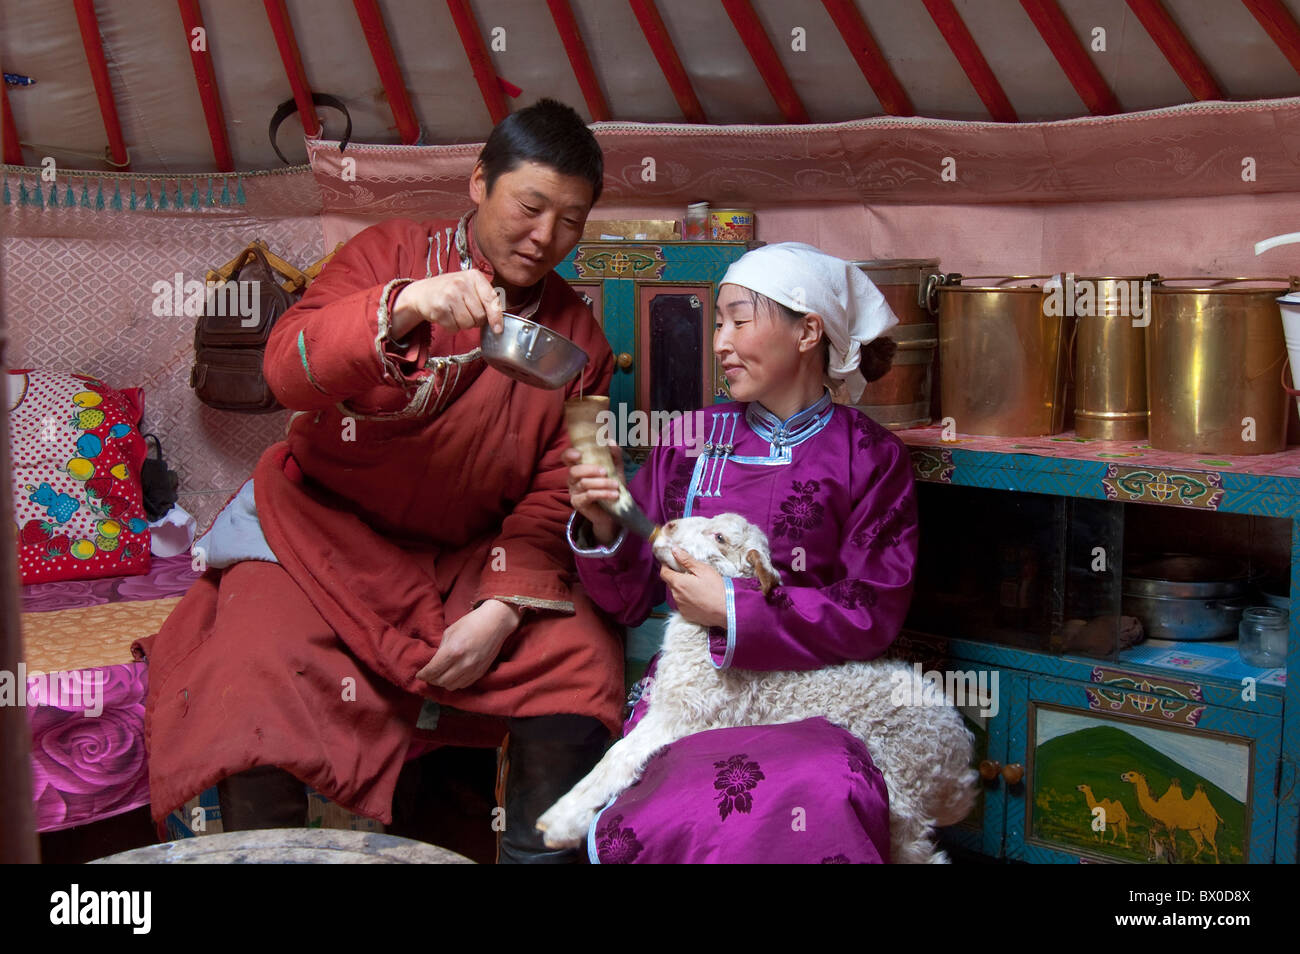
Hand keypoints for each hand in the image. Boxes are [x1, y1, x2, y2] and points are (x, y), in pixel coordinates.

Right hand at [390, 269, 504, 338]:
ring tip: (455, 314)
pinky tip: (446, 316)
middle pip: (480, 316)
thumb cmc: (450, 291)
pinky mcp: (439, 307)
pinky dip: (452, 327)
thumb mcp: (469, 286)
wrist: (421, 293)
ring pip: (468, 324)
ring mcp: (449, 295)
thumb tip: (499, 321)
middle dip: (475, 320)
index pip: (491, 299)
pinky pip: (454, 327)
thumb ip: (485, 298)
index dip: (496, 317)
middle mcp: (461, 283)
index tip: (498, 329)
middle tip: (466, 313)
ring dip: (463, 325)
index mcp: (474, 276)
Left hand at [417, 599, 520, 690]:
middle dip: (431, 679)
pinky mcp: (481, 672)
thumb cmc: (471, 623)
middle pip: (440, 681)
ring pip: (452, 686)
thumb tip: (434, 662)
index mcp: (452, 651)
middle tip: (428, 675)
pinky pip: (464, 685)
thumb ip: (441, 649)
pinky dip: (455, 683)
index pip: (432, 671)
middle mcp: (463, 664)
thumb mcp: (450, 632)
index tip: (419, 674)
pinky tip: (453, 676)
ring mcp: (473, 670)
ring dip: (443, 682)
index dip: (423, 675)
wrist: (495, 623)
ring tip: (440, 676)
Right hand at [562, 444, 625, 545]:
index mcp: (579, 467)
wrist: (614, 509)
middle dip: (590, 470)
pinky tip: (614, 494)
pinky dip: (603, 494)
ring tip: (616, 485)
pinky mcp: (578, 503)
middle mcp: (573, 479)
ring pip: (584, 484)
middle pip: (574, 471)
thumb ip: (614, 456)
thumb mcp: (615, 469)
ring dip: (602, 483)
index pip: (567, 458)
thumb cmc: (611, 487)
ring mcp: (574, 492)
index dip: (569, 454)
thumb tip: (611, 442)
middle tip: (605, 471)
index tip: (579, 454)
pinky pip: (589, 496)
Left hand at [660, 548, 726, 627]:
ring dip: (682, 589)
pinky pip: (683, 605)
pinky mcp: (686, 615)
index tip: (672, 563)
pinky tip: (698, 598)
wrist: (727, 609)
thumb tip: (674, 550)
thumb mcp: (702, 569)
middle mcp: (676, 596)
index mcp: (678, 583)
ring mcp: (681, 607)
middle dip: (676, 577)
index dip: (666, 566)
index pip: (663, 573)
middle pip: (670, 583)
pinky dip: (687, 600)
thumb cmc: (716, 588)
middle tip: (689, 574)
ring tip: (696, 587)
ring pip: (677, 594)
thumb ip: (686, 559)